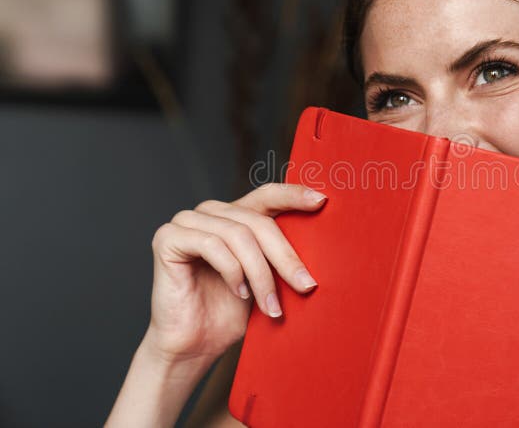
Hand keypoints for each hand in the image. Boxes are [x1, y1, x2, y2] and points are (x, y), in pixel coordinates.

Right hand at [146, 183, 327, 362]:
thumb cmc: (231, 313)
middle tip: (306, 286)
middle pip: (258, 221)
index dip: (294, 194)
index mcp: (235, 216)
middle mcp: (211, 212)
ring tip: (271, 306)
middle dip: (285, 257)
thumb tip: (327, 245)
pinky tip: (239, 292)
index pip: (267, 195)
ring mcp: (187, 222)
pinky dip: (232, 271)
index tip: (322, 201)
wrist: (195, 346)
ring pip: (238, 235)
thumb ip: (281, 257)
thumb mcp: (267, 280)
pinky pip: (212, 245)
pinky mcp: (168, 238)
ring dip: (260, 274)